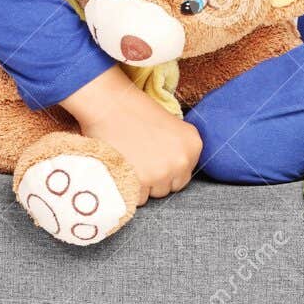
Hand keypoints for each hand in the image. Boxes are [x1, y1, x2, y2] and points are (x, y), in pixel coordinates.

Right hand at [60, 68, 202, 203]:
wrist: (110, 105)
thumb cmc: (136, 112)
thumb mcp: (170, 126)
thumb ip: (178, 150)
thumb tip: (175, 173)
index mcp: (194, 144)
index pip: (184, 174)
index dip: (166, 168)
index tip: (153, 155)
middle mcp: (183, 160)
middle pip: (170, 187)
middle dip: (156, 179)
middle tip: (139, 159)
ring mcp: (163, 172)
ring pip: (154, 194)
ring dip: (142, 184)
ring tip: (130, 161)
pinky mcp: (142, 182)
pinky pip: (137, 198)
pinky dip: (128, 187)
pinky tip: (122, 166)